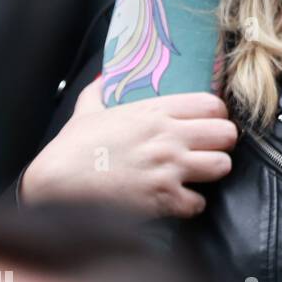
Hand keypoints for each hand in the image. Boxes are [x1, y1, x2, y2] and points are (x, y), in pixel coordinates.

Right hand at [20, 80, 238, 218]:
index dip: (218, 114)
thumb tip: (105, 77)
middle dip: (223, 142)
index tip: (212, 121)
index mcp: (155, 111)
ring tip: (200, 173)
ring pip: (221, 166)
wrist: (55, 186)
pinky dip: (192, 204)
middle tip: (212, 147)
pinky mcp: (162, 200)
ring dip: (213, 171)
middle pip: (226, 134)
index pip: (212, 105)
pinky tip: (180, 200)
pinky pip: (198, 203)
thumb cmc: (71, 148)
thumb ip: (101, 90)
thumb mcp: (88, 109)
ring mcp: (168, 169)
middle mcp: (168, 137)